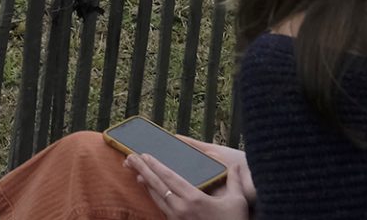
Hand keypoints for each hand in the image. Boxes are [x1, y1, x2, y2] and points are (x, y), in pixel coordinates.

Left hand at [129, 152, 252, 219]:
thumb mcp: (238, 202)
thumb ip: (235, 182)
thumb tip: (237, 165)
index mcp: (194, 199)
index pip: (169, 177)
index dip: (155, 165)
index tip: (144, 154)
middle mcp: (181, 208)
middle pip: (157, 185)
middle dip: (142, 169)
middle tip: (129, 157)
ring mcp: (177, 218)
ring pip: (156, 196)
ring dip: (144, 181)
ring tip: (134, 169)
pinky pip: (160, 207)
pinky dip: (152, 195)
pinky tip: (148, 188)